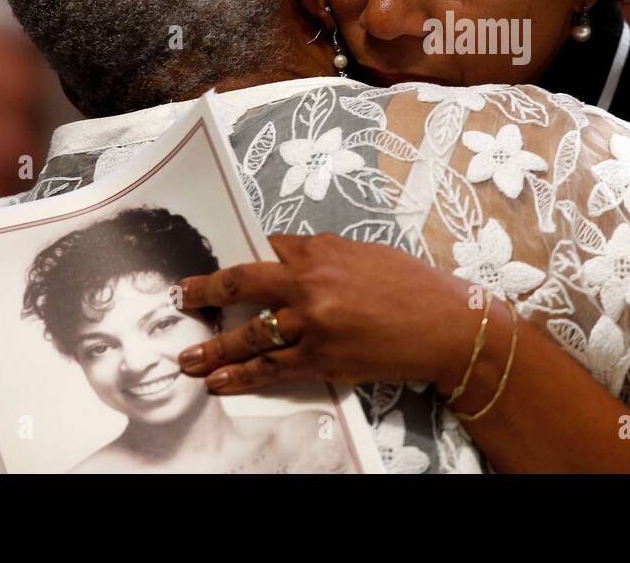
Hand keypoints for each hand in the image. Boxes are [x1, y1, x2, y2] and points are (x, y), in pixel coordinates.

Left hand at [176, 233, 478, 393]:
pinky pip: (270, 368)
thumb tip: (295, 259)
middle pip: (242, 283)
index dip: (247, 259)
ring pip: (249, 334)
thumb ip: (328, 256)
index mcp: (322, 250)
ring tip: (188, 357)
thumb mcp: (368, 255)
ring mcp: (312, 322)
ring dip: (214, 347)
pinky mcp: (320, 358)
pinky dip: (241, 377)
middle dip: (206, 291)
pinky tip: (219, 382)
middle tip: (182, 297)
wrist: (446, 325)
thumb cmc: (415, 286)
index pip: (269, 247)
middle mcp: (310, 282)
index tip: (226, 271)